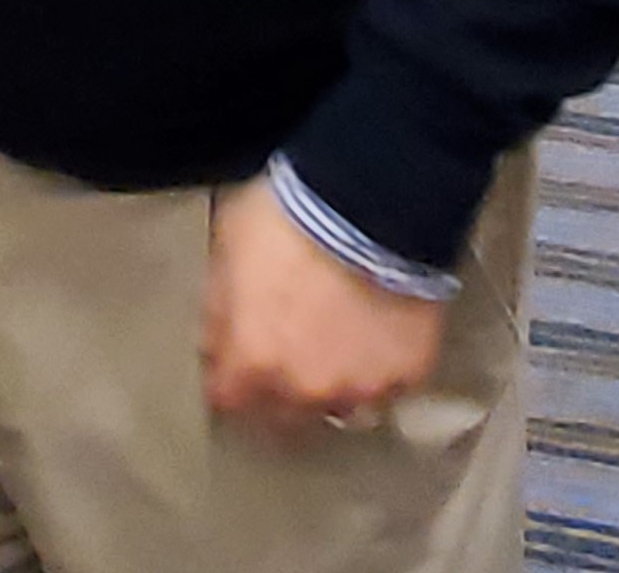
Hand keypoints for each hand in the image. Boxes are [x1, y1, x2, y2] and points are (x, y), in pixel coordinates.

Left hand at [200, 178, 445, 430]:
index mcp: (253, 360)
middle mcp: (305, 389)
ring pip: (338, 403)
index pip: (228, 399)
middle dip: (278, 389)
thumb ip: (218, 306)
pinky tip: (374, 335)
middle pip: (283, 413)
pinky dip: (377, 368)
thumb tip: (213, 338)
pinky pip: (387, 386)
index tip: (232, 363)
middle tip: (286, 350)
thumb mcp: (227, 247)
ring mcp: (360, 387)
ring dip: (330, 382)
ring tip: (334, 342)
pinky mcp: (405, 375)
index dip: (228, 378)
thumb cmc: (287, 218)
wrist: (365, 205)